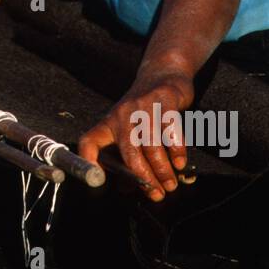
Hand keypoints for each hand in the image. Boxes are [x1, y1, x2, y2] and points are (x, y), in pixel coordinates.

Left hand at [77, 74, 194, 200]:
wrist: (162, 74)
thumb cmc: (144, 111)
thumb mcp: (130, 130)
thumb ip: (126, 159)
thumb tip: (126, 189)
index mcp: (109, 124)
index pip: (89, 140)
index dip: (88, 159)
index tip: (98, 180)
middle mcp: (122, 115)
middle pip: (129, 151)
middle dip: (144, 177)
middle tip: (157, 194)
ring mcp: (143, 107)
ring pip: (151, 144)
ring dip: (162, 168)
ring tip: (171, 184)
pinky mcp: (164, 101)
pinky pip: (170, 130)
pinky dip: (176, 149)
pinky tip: (179, 163)